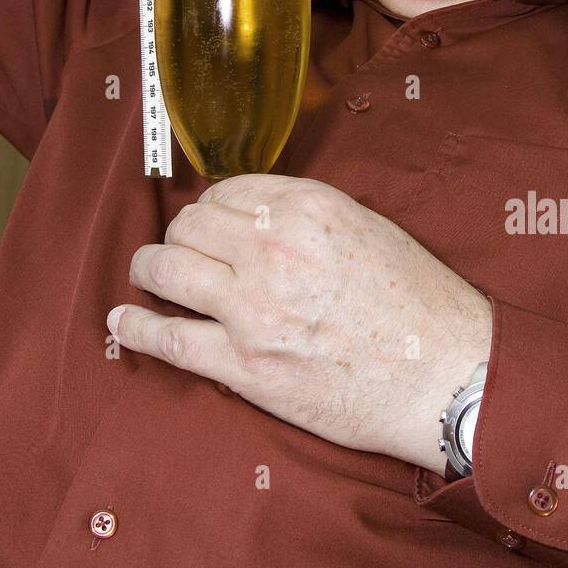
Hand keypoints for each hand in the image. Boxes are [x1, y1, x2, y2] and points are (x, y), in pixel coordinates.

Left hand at [108, 175, 492, 473]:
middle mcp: (272, 249)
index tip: (209, 221)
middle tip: (182, 250)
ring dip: (149, 268)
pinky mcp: (245, 365)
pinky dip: (136, 326)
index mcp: (306, 208)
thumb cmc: (418, 301)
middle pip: (189, 227)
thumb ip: (307, 213)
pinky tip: (121, 321)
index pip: (226, 191)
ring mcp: (253, 309)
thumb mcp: (367, 226)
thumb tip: (255, 211)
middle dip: (179, 235)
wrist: (446, 375)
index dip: (211, 207)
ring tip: (147, 274)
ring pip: (167, 270)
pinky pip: (169, 337)